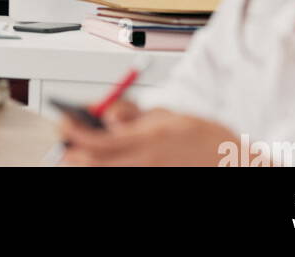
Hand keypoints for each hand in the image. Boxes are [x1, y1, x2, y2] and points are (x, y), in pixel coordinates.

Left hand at [60, 105, 241, 165]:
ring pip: (104, 172)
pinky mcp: (150, 180)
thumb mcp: (165, 115)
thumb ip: (133, 114)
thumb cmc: (200, 136)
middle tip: (64, 144)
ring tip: (79, 154)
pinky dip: (107, 167)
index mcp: (147, 139)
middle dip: (72, 153)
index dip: (73, 133)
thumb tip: (107, 115)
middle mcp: (144, 162)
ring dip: (87, 162)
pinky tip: (104, 160)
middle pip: (93, 164)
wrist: (231, 162)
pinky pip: (119, 174)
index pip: (96, 140)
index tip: (63, 124)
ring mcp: (146, 174)